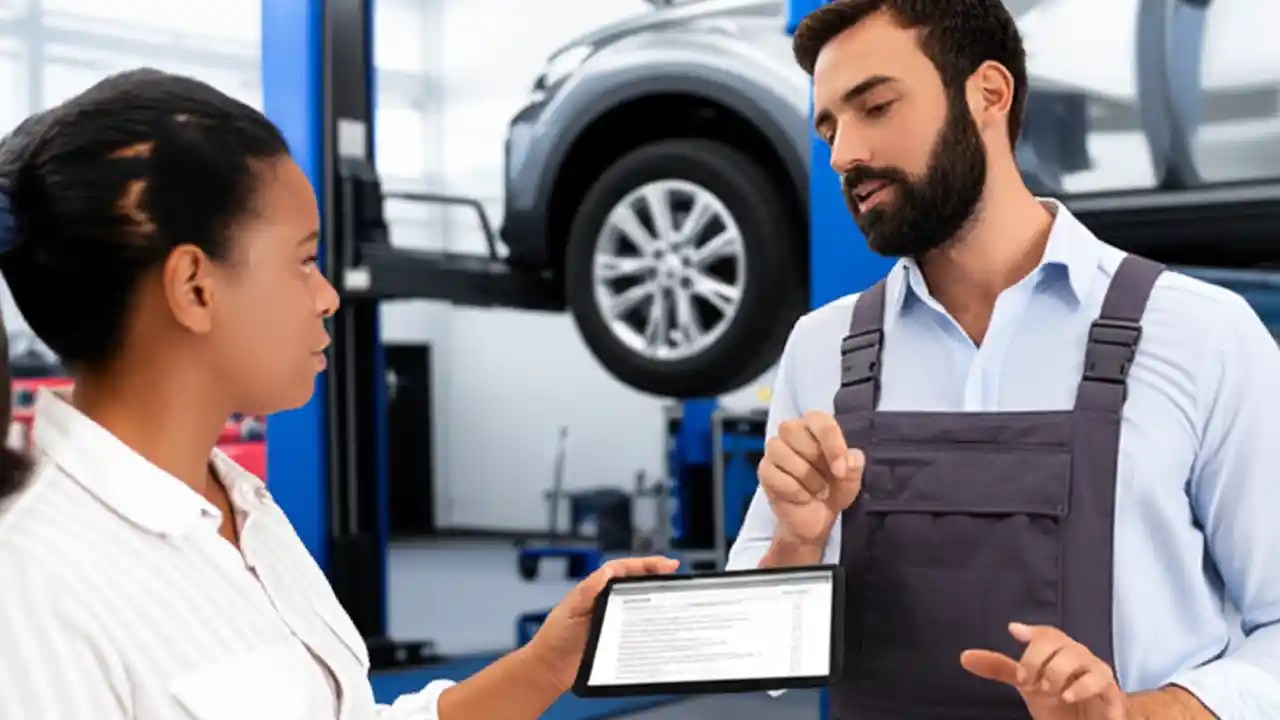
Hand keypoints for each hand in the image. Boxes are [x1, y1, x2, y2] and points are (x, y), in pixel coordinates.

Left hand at [524, 555, 680, 690]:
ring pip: (639, 604)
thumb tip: (608, 570)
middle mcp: (606, 601)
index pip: (624, 570)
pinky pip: (637, 627)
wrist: (550, 669)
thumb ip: (588, 590)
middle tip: (677, 577)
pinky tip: (662, 624)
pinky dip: (651, 623)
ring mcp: (612, 620)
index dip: (646, 565)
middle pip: (636, 584)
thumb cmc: (555, 638)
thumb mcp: (570, 609)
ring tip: (675, 596)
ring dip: (657, 598)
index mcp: (595, 589)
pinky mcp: (616, 638)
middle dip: (657, 577)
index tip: (666, 564)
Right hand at [759, 410, 864, 546]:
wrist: (816, 519)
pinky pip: (775, 475)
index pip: (818, 420)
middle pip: (793, 431)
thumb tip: (849, 459)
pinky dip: (795, 491)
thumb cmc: (832, 489)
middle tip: (829, 480)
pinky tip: (803, 498)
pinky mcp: (765, 472)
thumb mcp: (851, 478)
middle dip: (816, 459)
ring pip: (783, 453)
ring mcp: (774, 452)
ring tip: (818, 491)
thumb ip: (854, 464)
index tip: (841, 469)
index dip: (831, 443)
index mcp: (813, 427)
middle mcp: (790, 434)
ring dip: (807, 478)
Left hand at [961, 623, 1127, 719]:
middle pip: (1058, 641)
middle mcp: (1078, 656)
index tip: (1013, 631)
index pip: (1048, 633)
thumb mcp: (1028, 686)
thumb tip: (965, 656)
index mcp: (1059, 652)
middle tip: (1026, 680)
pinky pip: (1099, 678)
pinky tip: (1066, 696)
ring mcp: (1096, 671)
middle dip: (1036, 658)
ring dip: (1056, 671)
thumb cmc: (1060, 705)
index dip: (1033, 632)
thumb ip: (1001, 670)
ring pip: (1077, 654)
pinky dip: (1080, 685)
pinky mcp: (1111, 692)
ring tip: (1047, 690)